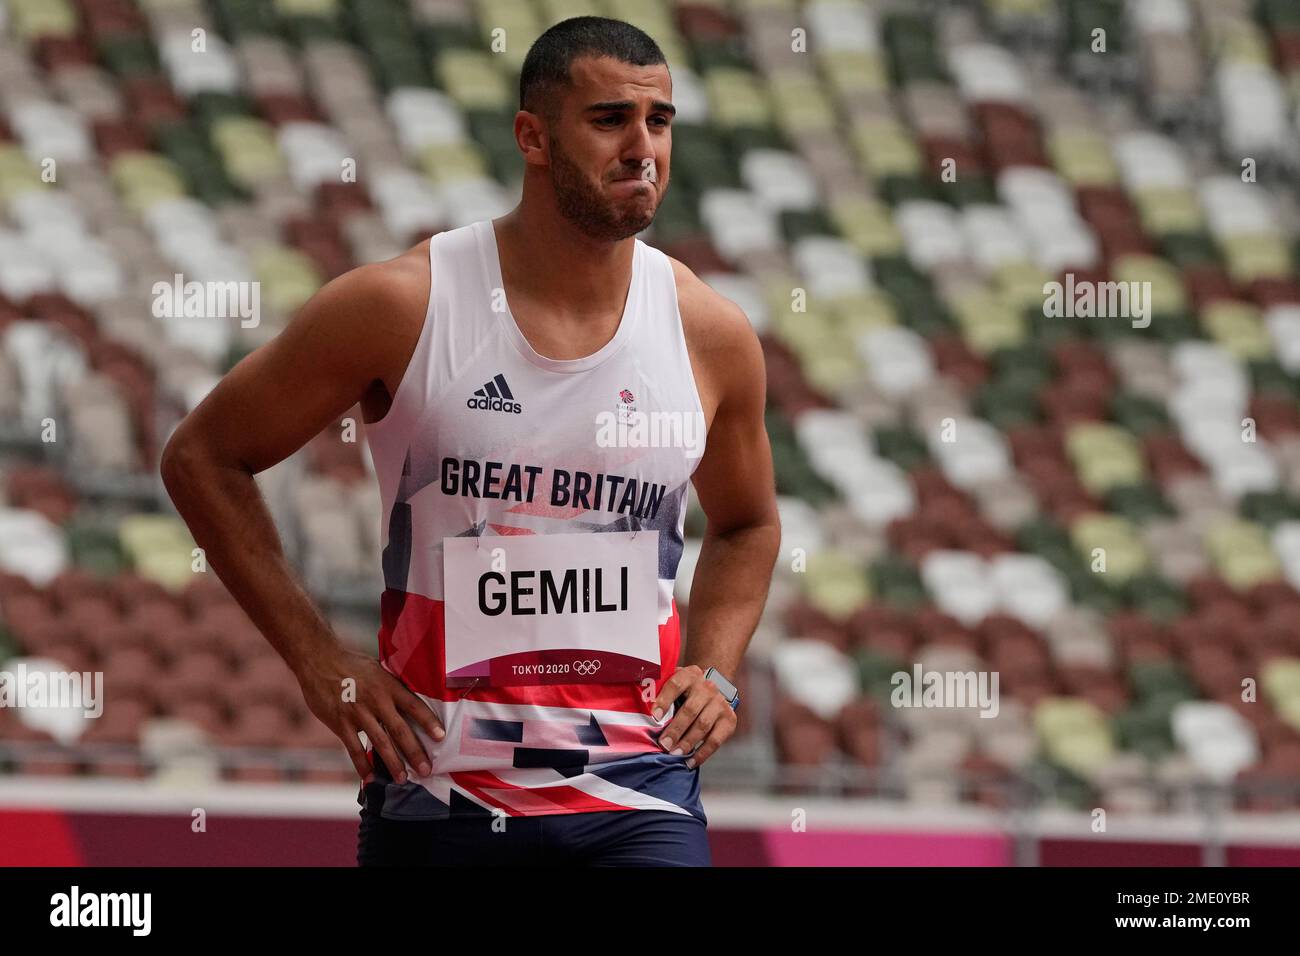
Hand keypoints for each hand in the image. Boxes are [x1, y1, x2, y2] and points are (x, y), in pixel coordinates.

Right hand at [293, 645, 444, 784]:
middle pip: (400, 730)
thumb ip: (392, 686)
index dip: (428, 721)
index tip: (441, 736)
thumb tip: (410, 699)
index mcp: (388, 686)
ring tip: (403, 780)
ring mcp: (358, 713)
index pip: (413, 705)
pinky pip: (354, 748)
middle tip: (426, 770)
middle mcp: (377, 700)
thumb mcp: (377, 669)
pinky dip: (362, 765)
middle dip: (415, 752)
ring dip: (393, 763)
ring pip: (380, 743)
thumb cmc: (351, 664)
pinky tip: (370, 777)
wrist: (319, 661)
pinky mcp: (341, 723)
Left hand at [651, 665, 737, 768]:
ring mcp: (720, 703)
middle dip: (675, 729)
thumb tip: (637, 706)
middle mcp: (708, 687)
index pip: (676, 684)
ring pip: (703, 725)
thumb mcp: (673, 682)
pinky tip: (690, 762)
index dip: (664, 700)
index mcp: (690, 674)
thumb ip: (658, 690)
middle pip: (690, 709)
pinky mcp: (729, 720)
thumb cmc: (684, 691)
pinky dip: (702, 753)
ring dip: (687, 742)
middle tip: (663, 744)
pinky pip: (715, 740)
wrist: (712, 690)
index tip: (654, 717)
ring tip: (674, 754)